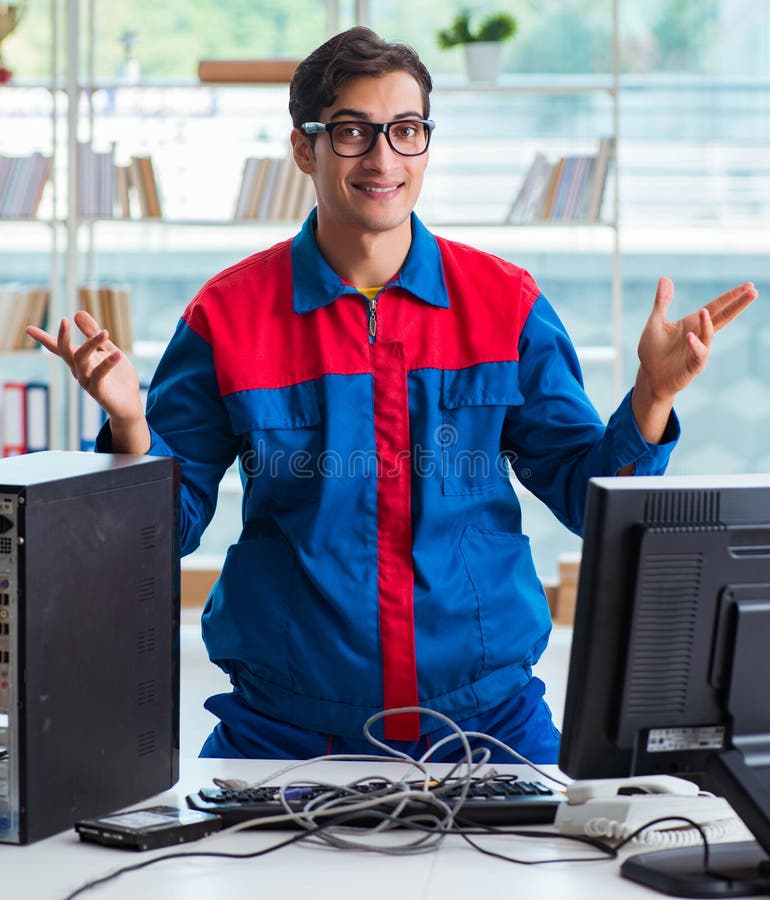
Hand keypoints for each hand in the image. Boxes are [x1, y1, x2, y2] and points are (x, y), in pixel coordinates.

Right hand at [25, 310, 150, 451]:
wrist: (130, 405)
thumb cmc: (119, 378)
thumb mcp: (108, 350)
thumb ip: (94, 334)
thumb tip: (77, 312)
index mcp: (79, 361)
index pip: (59, 348)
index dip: (44, 338)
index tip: (28, 329)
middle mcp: (79, 371)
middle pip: (66, 352)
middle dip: (63, 337)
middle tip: (63, 320)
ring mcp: (86, 382)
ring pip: (81, 360)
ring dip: (91, 344)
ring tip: (105, 332)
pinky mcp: (98, 392)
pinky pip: (99, 375)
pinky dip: (108, 363)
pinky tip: (118, 354)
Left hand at [631, 277, 757, 443]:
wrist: (650, 376)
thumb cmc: (653, 351)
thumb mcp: (656, 322)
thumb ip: (662, 301)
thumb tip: (665, 277)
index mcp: (693, 323)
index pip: (716, 307)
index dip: (731, 296)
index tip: (748, 285)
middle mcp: (700, 335)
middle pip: (722, 317)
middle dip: (737, 305)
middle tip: (753, 292)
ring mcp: (698, 351)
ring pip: (709, 335)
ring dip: (707, 324)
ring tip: (704, 312)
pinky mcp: (693, 365)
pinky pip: (698, 354)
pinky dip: (695, 345)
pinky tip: (689, 337)